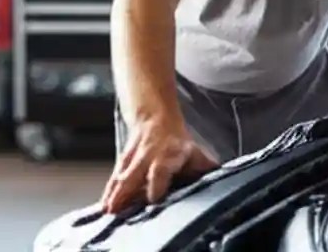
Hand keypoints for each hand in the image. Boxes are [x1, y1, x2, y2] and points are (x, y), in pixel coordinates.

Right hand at [99, 118, 219, 213]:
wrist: (153, 117)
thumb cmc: (175, 141)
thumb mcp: (193, 151)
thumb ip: (205, 166)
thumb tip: (224, 174)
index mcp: (167, 155)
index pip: (160, 170)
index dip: (156, 183)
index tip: (152, 198)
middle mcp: (147, 157)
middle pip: (135, 174)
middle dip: (127, 191)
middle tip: (118, 208)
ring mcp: (133, 160)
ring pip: (121, 176)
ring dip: (114, 193)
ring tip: (108, 209)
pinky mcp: (122, 163)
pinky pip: (114, 178)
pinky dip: (108, 191)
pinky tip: (104, 205)